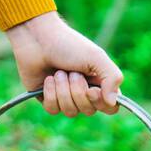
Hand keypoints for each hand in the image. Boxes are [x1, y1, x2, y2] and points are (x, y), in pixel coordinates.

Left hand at [4, 11, 122, 115]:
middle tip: (71, 72)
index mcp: (99, 82)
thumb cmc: (69, 44)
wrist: (38, 39)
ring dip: (63, 90)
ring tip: (58, 72)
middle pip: (88, 111)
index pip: (110, 107)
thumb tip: (112, 102)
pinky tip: (48, 79)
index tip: (91, 89)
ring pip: (70, 111)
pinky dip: (50, 93)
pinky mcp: (47, 98)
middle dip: (78, 90)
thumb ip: (112, 78)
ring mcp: (65, 96)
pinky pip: (53, 109)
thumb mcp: (96, 57)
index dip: (100, 102)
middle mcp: (84, 92)